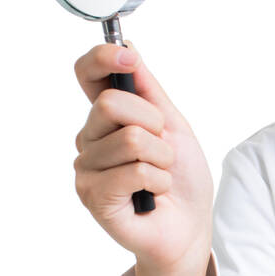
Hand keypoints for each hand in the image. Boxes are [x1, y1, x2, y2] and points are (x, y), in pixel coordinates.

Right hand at [73, 38, 213, 273]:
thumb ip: (148, 89)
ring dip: (162, 159)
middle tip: (163, 149)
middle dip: (154, 123)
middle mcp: (89, 139)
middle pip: (111, 103)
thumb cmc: (181, 180)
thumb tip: (127, 47)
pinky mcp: (93, 195)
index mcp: (106, 118)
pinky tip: (153, 194)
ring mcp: (86, 168)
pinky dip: (158, 182)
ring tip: (160, 176)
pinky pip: (134, 171)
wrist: (188, 228)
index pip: (85, 73)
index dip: (102, 58)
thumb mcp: (173, 125)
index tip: (128, 58)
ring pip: (130, 140)